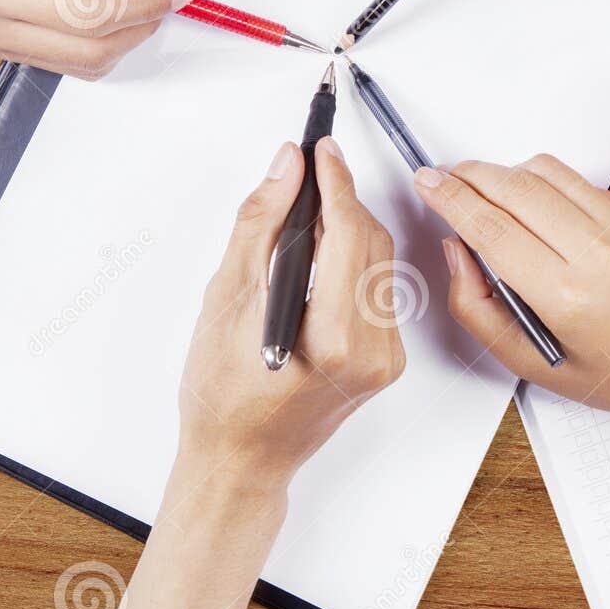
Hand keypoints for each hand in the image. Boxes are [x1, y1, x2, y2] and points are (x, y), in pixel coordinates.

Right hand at [178, 136, 405, 479]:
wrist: (241, 459)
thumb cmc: (222, 396)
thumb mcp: (226, 298)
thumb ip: (260, 224)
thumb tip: (286, 167)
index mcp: (336, 341)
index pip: (349, 233)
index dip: (336, 182)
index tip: (321, 148)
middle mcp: (373, 352)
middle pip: (372, 242)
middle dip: (340, 200)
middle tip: (306, 171)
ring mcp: (386, 359)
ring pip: (380, 262)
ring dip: (347, 228)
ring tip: (305, 214)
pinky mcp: (388, 360)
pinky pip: (379, 289)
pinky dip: (353, 261)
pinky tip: (320, 256)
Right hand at [414, 155, 609, 431]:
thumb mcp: (528, 361)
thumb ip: (476, 306)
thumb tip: (456, 247)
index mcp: (567, 296)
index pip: (491, 228)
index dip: (450, 199)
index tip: (426, 183)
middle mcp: (598, 253)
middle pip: (513, 187)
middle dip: (469, 175)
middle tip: (445, 178)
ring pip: (545, 171)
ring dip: (505, 173)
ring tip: (485, 192)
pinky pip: (577, 180)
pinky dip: (545, 184)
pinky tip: (534, 208)